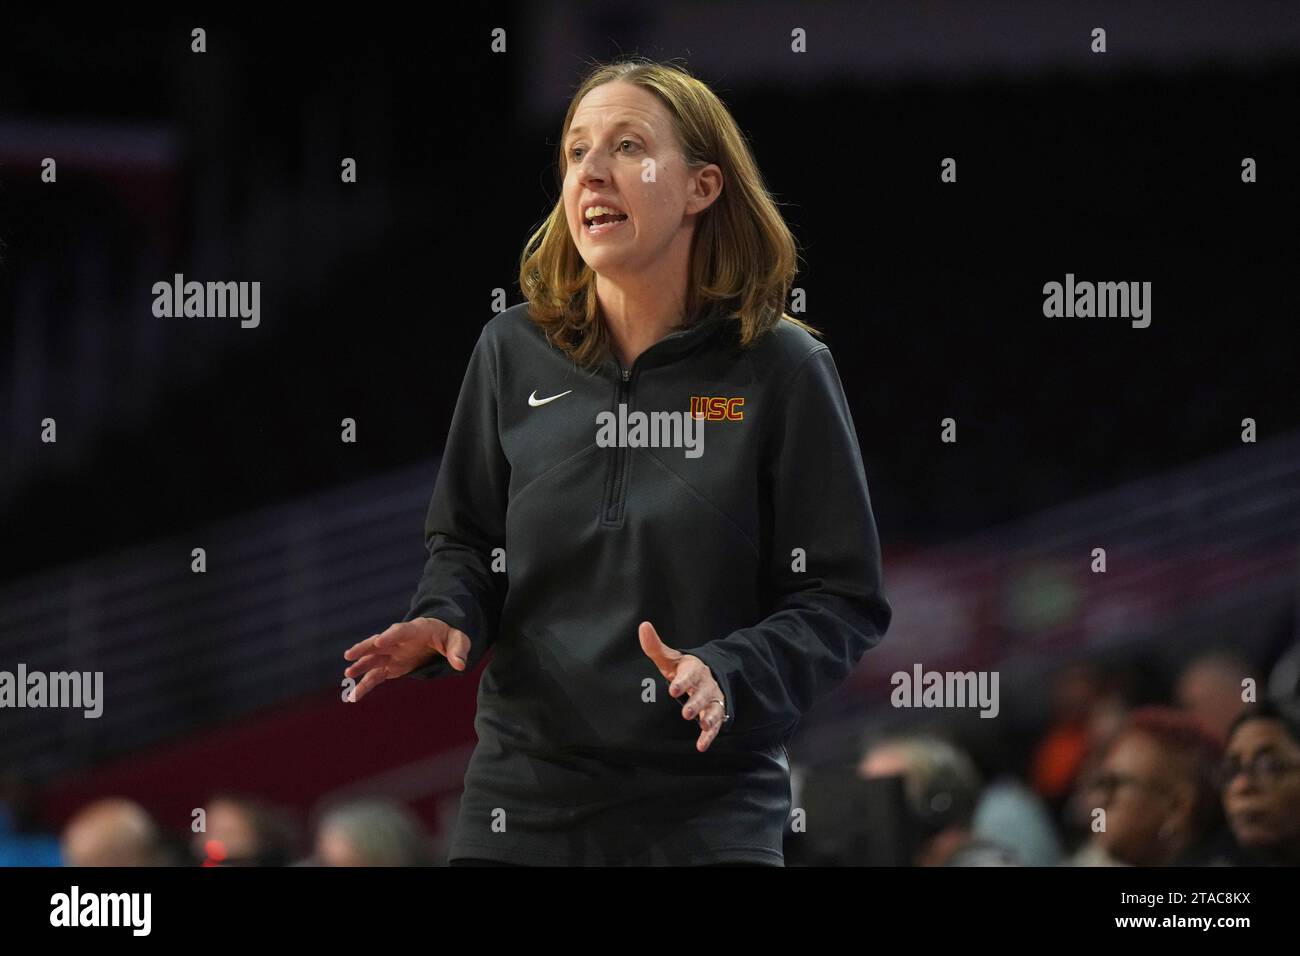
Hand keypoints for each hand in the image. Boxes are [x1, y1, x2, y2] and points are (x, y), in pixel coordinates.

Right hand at [342, 617, 469, 701]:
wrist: (440, 637)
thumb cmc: (449, 636)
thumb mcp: (459, 640)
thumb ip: (459, 650)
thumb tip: (460, 664)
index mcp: (416, 629)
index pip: (401, 631)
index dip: (390, 635)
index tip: (379, 641)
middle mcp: (399, 641)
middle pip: (379, 642)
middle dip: (365, 648)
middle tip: (350, 654)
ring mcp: (393, 654)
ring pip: (373, 660)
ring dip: (360, 666)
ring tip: (347, 675)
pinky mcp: (391, 667)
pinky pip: (375, 676)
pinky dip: (364, 685)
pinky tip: (353, 697)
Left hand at [638, 620, 726, 751]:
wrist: (710, 674)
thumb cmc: (683, 669)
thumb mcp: (670, 659)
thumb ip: (655, 647)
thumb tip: (643, 626)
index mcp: (694, 669)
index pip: (690, 674)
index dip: (683, 682)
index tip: (673, 688)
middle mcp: (706, 684)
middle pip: (703, 693)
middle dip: (696, 703)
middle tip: (686, 713)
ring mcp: (713, 699)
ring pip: (714, 708)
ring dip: (709, 717)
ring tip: (702, 725)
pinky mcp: (716, 713)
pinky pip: (716, 725)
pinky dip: (710, 735)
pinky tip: (701, 746)